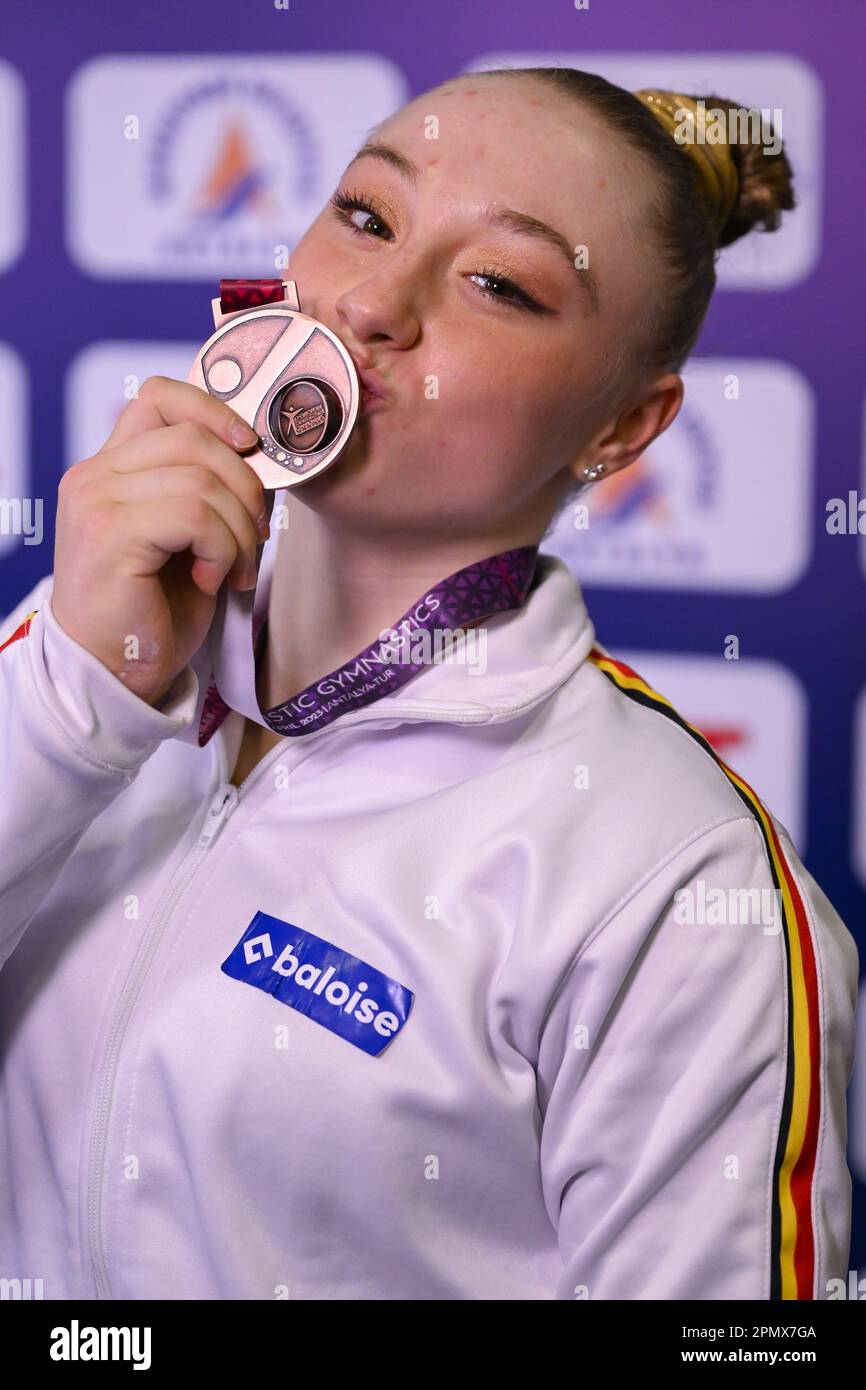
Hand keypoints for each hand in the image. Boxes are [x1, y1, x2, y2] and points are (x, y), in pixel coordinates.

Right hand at [52, 375, 273, 706]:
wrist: (113, 673)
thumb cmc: (153, 611)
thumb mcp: (188, 538)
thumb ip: (208, 490)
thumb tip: (262, 459)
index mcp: (111, 468)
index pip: (160, 398)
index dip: (214, 411)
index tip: (251, 448)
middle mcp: (95, 476)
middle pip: (193, 436)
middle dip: (246, 487)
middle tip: (256, 538)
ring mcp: (97, 502)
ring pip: (201, 479)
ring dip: (239, 529)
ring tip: (234, 570)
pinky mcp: (109, 535)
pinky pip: (194, 515)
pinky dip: (221, 549)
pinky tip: (211, 581)